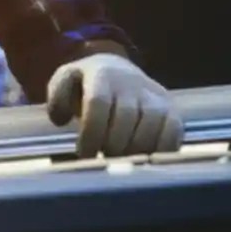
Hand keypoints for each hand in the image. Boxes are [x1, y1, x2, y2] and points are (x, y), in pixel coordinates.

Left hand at [46, 53, 183, 157]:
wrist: (117, 71)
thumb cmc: (85, 85)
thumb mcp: (65, 82)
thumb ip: (57, 98)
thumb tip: (61, 119)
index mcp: (102, 73)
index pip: (98, 103)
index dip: (91, 132)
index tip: (84, 154)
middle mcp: (132, 81)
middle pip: (125, 118)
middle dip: (111, 145)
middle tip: (102, 158)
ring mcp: (156, 95)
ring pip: (151, 125)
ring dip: (133, 150)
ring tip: (119, 159)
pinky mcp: (172, 109)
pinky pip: (173, 131)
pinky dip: (159, 150)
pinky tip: (142, 159)